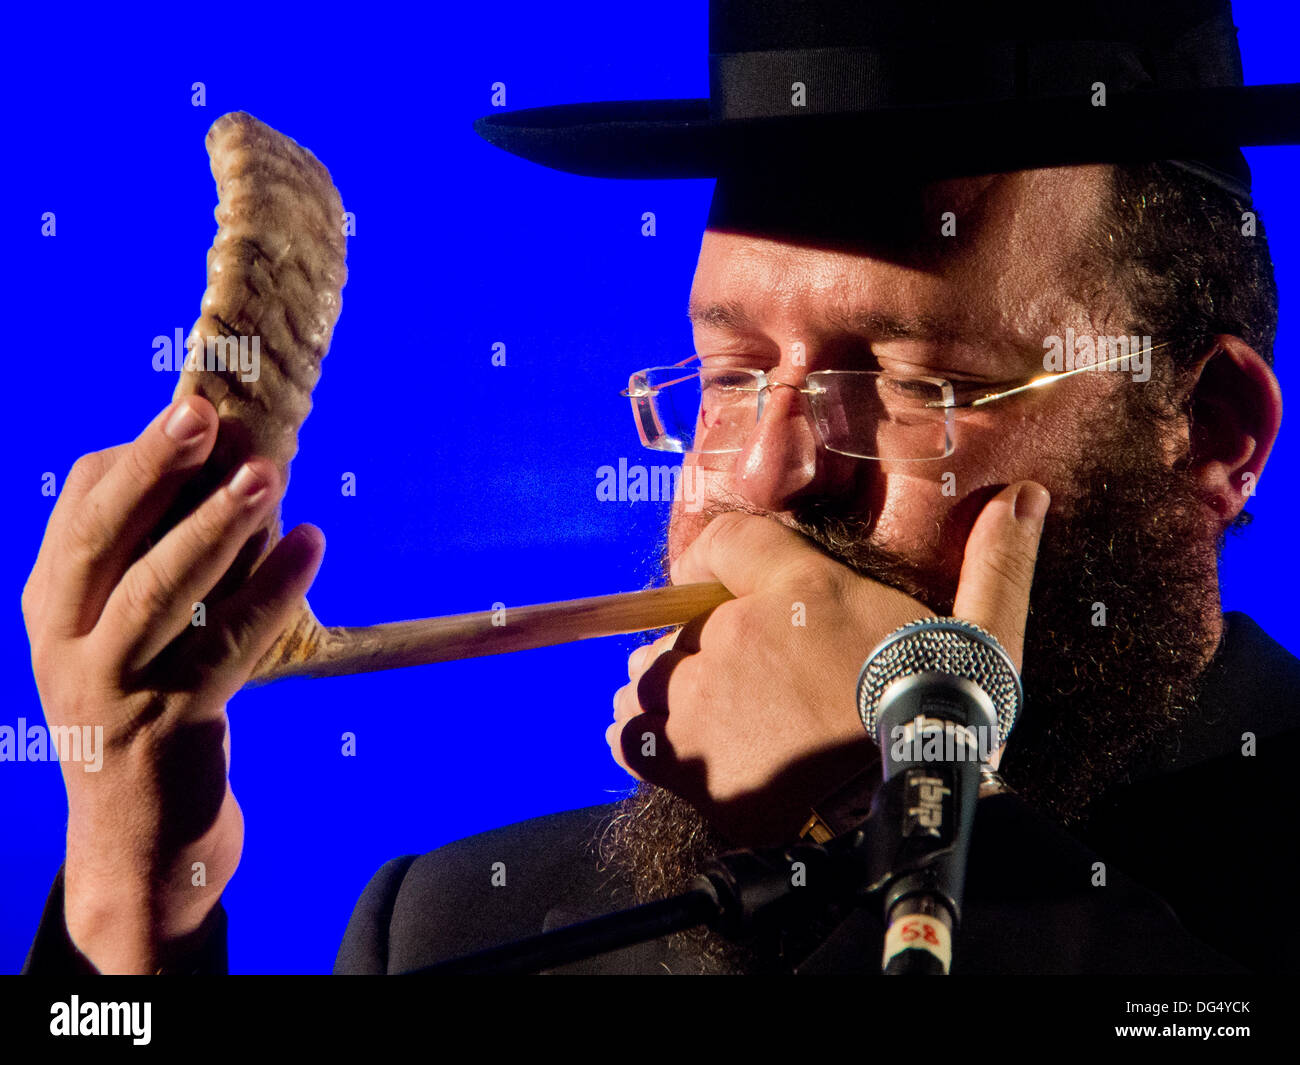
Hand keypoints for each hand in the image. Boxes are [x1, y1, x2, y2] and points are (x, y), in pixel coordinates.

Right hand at [21, 396, 323, 971]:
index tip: (195, 413)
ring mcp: (112, 688)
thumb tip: (227, 464)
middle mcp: (66, 642)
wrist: (139, 840)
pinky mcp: (168, 726)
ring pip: (162, 591)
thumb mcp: (131, 634)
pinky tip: (310, 545)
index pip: (80, 512)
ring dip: (216, 527)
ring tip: (265, 475)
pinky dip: (272, 589)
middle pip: (104, 540)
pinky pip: (227, 644)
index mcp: (52, 607)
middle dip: (153, 470)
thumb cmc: (149, 710)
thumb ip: (159, 560)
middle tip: (202, 414)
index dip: (137, 458)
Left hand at [607, 482, 1048, 845]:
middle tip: (758, 677)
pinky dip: (645, 733)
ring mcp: (696, 700)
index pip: (724, 540)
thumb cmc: (940, 724)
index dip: (722, 560)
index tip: (730, 587)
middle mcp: (730, 634)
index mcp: (797, 589)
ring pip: (649, 671)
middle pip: (682, 615)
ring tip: (725, 714)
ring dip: (675, 685)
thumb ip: (997, 563)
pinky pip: (628, 732)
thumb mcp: (984, 636)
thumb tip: (1027, 498)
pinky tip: (684, 742)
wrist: (907, 819)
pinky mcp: (680, 763)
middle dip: (707, 638)